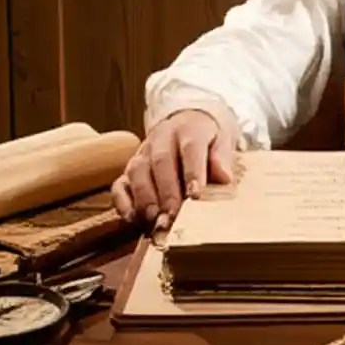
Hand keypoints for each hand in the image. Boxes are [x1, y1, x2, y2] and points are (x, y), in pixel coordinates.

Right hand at [111, 109, 234, 230]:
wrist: (187, 123)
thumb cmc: (208, 140)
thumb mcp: (223, 141)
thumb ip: (222, 158)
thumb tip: (224, 178)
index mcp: (189, 130)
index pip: (191, 148)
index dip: (192, 172)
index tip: (196, 195)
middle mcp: (162, 139)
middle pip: (161, 162)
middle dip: (166, 192)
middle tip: (172, 216)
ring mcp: (142, 153)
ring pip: (137, 172)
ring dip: (144, 199)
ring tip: (154, 221)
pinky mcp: (130, 169)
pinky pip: (119, 184)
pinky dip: (123, 202)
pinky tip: (134, 219)